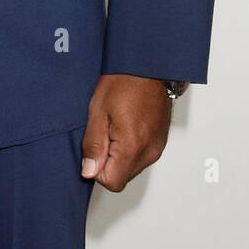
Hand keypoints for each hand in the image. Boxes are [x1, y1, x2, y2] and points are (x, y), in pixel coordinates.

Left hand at [80, 74, 172, 191]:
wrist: (147, 66)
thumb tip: (89, 171)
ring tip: (115, 125)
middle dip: (108, 161)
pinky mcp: (160, 142)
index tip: (95, 148)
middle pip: (122, 176)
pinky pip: (141, 156)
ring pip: (131, 167)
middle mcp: (149, 152)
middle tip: (104, 131)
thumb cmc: (123, 82)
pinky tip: (125, 126)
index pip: (111, 182)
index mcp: (132, 146)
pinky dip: (130, 148)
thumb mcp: (97, 111)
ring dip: (119, 154)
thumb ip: (93, 145)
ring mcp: (157, 147)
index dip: (97, 168)